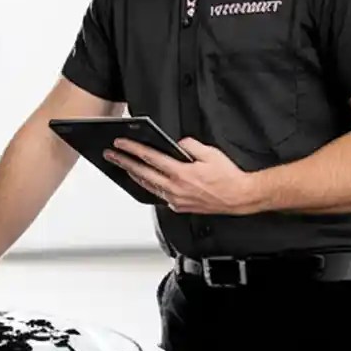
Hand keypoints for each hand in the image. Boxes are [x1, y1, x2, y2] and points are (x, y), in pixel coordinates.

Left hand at [103, 137, 261, 214]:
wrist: (239, 197)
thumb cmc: (228, 176)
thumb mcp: (210, 153)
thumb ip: (190, 145)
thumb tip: (176, 144)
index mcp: (181, 173)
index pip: (150, 158)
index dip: (132, 149)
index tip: (120, 143)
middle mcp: (175, 188)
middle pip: (142, 172)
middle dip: (124, 162)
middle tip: (111, 155)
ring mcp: (176, 199)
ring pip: (148, 186)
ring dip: (134, 175)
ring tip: (123, 166)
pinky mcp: (180, 207)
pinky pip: (159, 195)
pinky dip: (150, 186)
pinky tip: (145, 180)